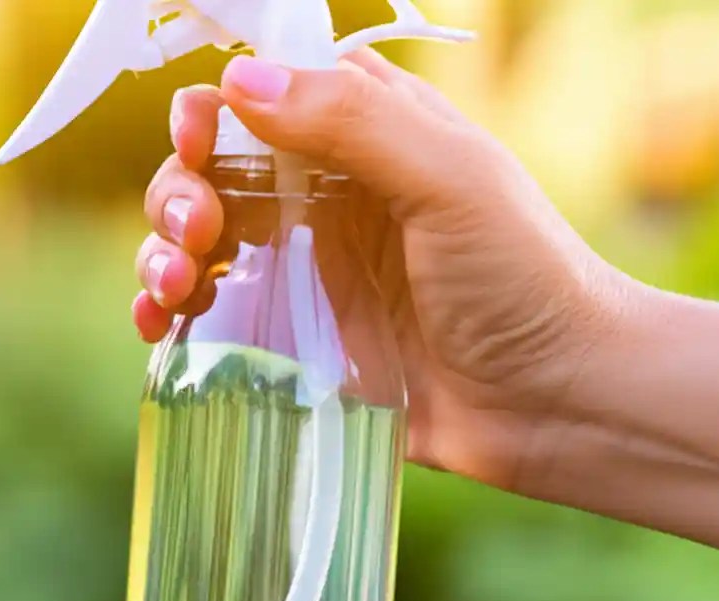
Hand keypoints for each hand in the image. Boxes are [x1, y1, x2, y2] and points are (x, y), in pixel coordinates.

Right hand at [132, 50, 640, 490]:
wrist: (561, 401)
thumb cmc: (525, 277)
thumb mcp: (450, 178)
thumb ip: (351, 120)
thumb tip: (238, 80)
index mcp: (365, 136)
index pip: (261, 97)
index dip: (214, 112)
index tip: (202, 141)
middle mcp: (329, 196)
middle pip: (213, 170)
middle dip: (180, 191)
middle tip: (199, 232)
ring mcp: (310, 272)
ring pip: (200, 242)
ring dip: (162, 252)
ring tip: (171, 288)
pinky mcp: (299, 342)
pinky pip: (213, 317)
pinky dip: (169, 315)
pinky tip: (157, 327)